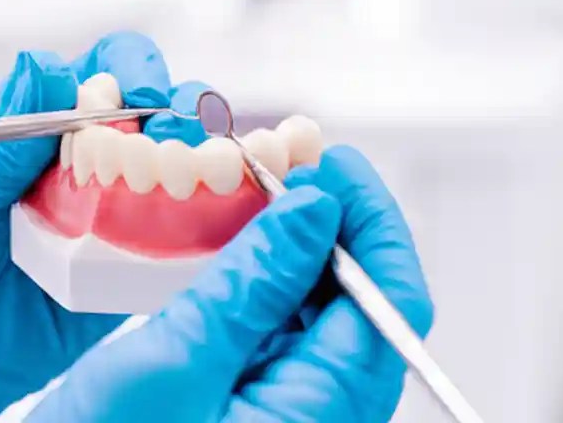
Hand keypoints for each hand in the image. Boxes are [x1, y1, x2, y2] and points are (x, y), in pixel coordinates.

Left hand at [0, 32, 184, 421]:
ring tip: (199, 186)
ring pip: (186, 169)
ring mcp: (115, 214)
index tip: (144, 97)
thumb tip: (41, 67)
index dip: (135, 71)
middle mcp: (87, 162)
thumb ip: (0, 134)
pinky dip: (214, 226)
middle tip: (175, 151)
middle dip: (185, 116)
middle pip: (162, 111)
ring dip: (210, 165)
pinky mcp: (132, 270)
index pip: (105, 70)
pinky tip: (217, 227)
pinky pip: (186, 241)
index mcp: (41, 126)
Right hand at [27, 146, 433, 422]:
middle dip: (333, 228)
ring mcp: (290, 419)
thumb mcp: (172, 361)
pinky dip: (269, 292)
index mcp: (318, 416)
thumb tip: (316, 211)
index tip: (332, 164)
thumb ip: (253, 284)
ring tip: (259, 199)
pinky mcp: (257, 416)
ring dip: (299, 255)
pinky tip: (236, 254)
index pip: (390, 301)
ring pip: (324, 319)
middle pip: (364, 305)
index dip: (371, 220)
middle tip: (288, 167)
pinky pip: (286, 342)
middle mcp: (319, 420)